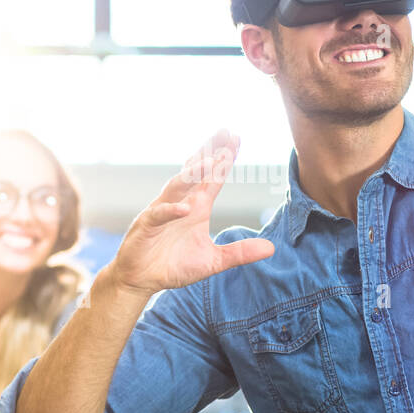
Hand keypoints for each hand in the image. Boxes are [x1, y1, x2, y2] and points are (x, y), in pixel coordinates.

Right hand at [107, 130, 274, 295]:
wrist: (142, 280)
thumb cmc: (174, 266)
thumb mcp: (213, 261)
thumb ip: (239, 252)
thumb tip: (271, 248)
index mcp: (197, 206)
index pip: (214, 178)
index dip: (225, 158)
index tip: (236, 138)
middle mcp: (181, 203)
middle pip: (196, 172)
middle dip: (210, 152)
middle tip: (224, 131)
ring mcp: (162, 211)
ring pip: (177, 186)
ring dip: (192, 174)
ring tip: (209, 162)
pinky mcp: (146, 226)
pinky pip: (159, 214)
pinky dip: (171, 211)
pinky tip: (185, 209)